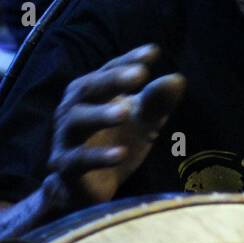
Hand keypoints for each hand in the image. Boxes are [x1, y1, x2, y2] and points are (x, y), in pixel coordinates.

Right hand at [44, 44, 186, 211]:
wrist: (86, 189)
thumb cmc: (114, 144)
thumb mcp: (142, 122)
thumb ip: (156, 101)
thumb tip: (178, 79)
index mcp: (90, 94)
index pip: (108, 70)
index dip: (128, 60)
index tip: (153, 53)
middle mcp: (72, 110)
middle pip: (88, 89)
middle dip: (113, 80)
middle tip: (139, 74)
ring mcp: (65, 139)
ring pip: (77, 121)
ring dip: (101, 114)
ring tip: (125, 111)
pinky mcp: (66, 168)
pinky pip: (78, 160)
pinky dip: (99, 156)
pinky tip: (121, 153)